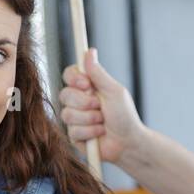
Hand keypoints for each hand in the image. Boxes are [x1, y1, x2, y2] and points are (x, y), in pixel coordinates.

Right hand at [58, 47, 145, 164]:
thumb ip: (99, 73)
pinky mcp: (73, 135)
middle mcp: (78, 101)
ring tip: (103, 122)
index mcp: (87, 87)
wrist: (128, 142)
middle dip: (84, 103)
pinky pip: (72, 130)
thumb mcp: (113, 91)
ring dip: (90, 119)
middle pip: (65, 94)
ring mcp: (75, 118)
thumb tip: (89, 51)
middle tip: (100, 107)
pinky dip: (90, 132)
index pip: (69, 74)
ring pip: (67, 114)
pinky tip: (99, 134)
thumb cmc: (125, 116)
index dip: (74, 79)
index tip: (86, 84)